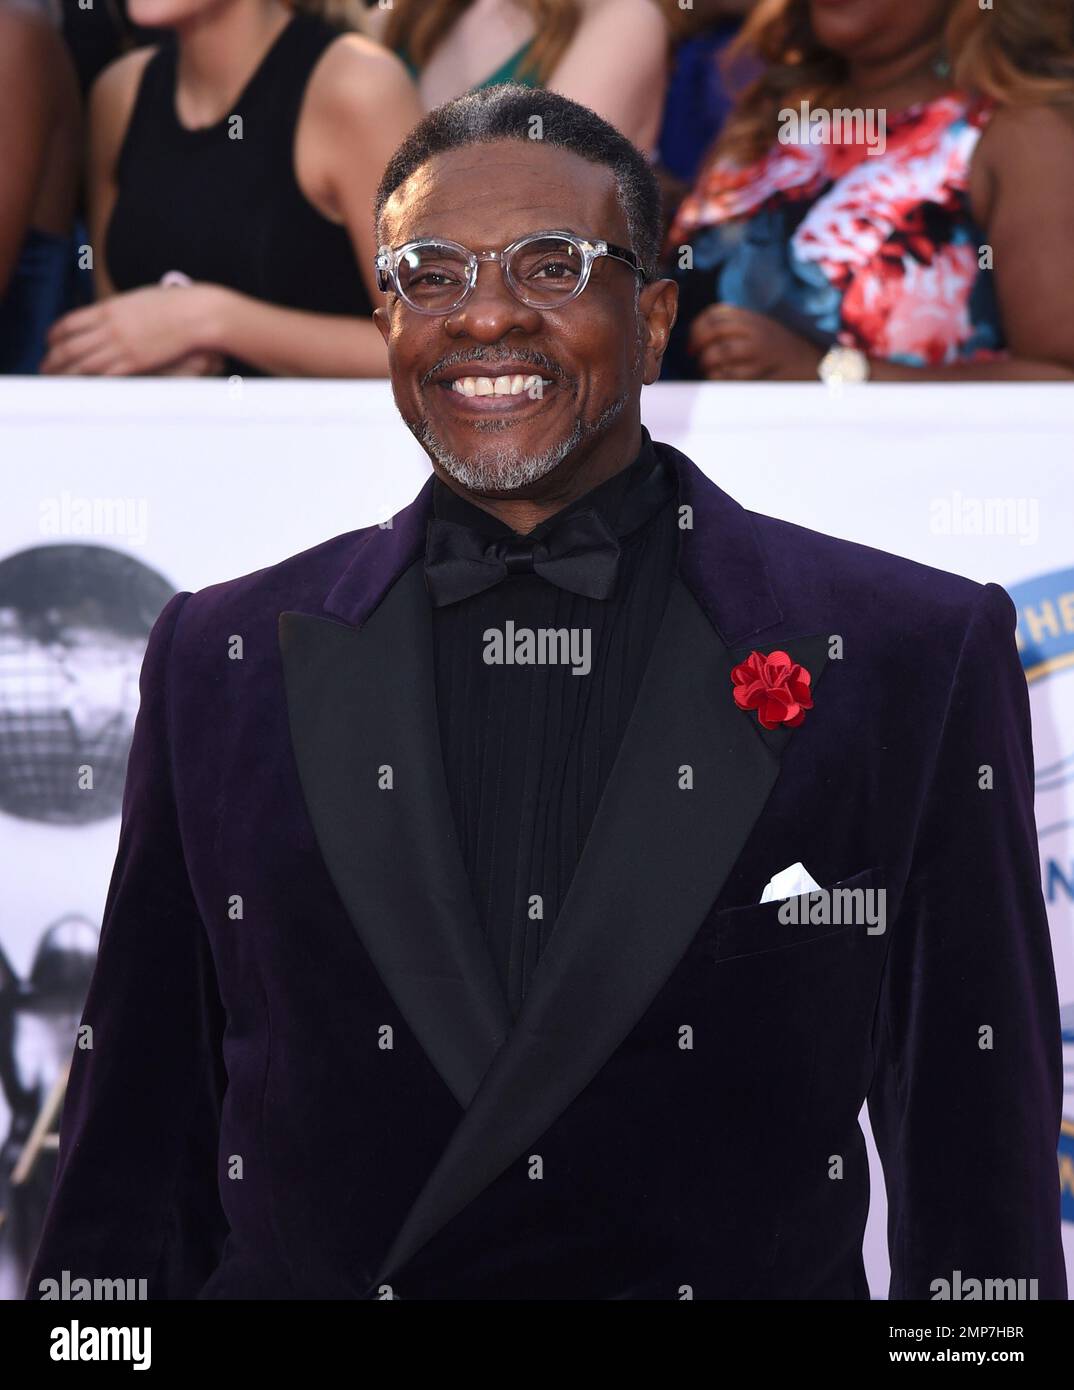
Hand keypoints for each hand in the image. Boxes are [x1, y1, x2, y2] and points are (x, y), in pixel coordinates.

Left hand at [41, 284, 216, 375]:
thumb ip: (121, 310)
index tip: (49, 341)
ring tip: (56, 381)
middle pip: (70, 345)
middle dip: (53, 358)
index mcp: (109, 308)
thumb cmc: (174, 305)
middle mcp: (109, 327)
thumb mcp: (138, 300)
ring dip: (65, 373)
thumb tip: (110, 314)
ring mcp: (121, 346)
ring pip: (82, 363)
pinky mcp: (136, 363)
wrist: (195, 314)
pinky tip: (82, 388)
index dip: (55, 333)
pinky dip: (90, 383)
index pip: (70, 321)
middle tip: (44, 367)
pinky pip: (105, 376)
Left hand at [688, 304, 824, 380]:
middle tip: (695, 357)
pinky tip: (720, 380)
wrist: (814, 363)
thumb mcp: (760, 327)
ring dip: (706, 364)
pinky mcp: (764, 374)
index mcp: (753, 317)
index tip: (692, 342)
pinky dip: (719, 379)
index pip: (714, 314)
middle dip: (696, 345)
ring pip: (719, 354)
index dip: (696, 328)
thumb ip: (734, 326)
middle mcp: (756, 331)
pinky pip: (731, 377)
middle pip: (713, 331)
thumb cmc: (779, 347)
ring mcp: (761, 353)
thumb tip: (696, 336)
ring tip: (708, 370)